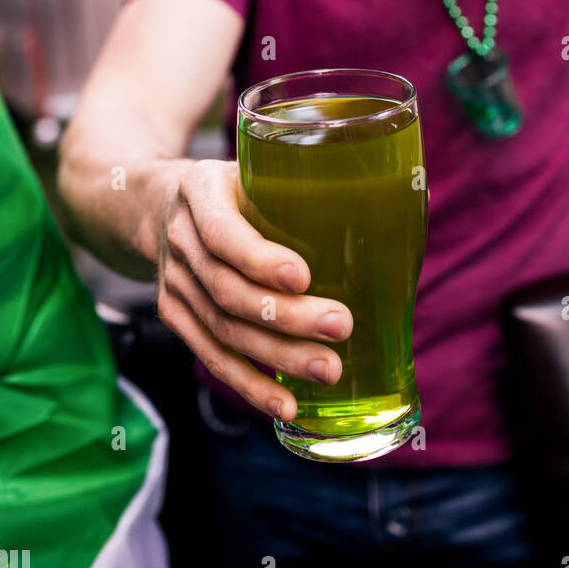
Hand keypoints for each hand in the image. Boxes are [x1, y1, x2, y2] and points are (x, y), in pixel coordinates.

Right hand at [156, 159, 352, 419]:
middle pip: (228, 289)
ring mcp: (173, 282)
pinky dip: (249, 383)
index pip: (222, 230)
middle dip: (285, 316)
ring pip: (222, 330)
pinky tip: (285, 403)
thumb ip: (311, 179)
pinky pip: (211, 356)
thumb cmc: (235, 182)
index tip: (303, 275)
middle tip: (341, 326)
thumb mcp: (257, 163)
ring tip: (327, 371)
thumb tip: (411, 197)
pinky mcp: (175, 316)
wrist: (157, 202)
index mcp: (200, 190)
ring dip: (276, 357)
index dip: (259, 257)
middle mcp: (180, 239)